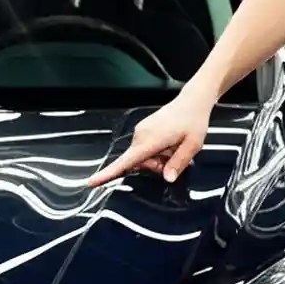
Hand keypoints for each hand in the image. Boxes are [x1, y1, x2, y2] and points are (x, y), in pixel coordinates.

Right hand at [85, 87, 215, 186]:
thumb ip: (178, 163)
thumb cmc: (193, 121)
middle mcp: (141, 135)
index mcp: (150, 140)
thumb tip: (167, 178)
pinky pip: (146, 149)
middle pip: (139, 164)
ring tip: (174, 145)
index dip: (107, 174)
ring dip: (158, 158)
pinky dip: (157, 150)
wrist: (192, 101)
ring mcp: (141, 131)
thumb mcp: (192, 145)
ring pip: (143, 157)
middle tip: (175, 153)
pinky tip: (170, 141)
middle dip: (156, 165)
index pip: (125, 162)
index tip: (91, 182)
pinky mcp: (143, 130)